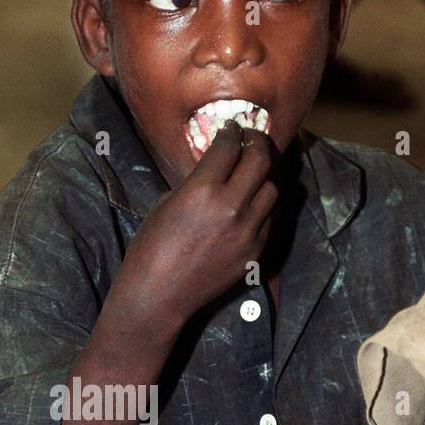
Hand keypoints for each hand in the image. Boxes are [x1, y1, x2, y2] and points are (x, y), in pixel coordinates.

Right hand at [114, 123, 278, 329]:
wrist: (158, 295)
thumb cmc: (151, 248)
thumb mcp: (166, 203)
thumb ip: (195, 182)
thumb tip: (214, 167)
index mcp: (202, 190)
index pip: (230, 146)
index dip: (232, 131)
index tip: (231, 128)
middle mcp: (230, 207)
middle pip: (261, 160)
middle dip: (257, 143)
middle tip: (251, 140)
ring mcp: (247, 232)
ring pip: (273, 189)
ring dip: (264, 176)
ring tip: (254, 173)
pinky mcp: (255, 252)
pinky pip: (270, 219)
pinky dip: (263, 207)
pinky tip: (251, 204)